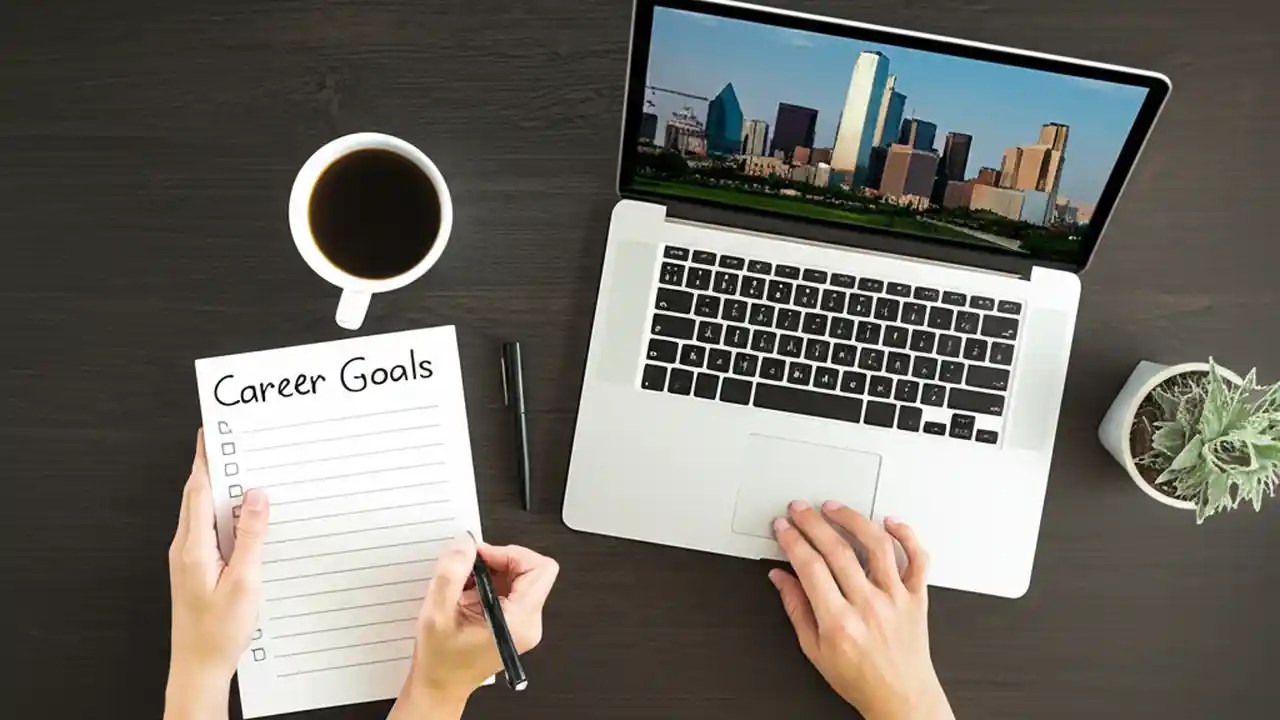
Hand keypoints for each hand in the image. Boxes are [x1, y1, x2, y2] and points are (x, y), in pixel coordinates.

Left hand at [165, 429, 269, 719]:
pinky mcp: (195, 569)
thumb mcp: (244, 581)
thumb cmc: (219, 632)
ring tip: (244, 473)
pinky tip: (243, 518)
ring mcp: (188, 558)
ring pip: (202, 512)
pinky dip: (223, 514)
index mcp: (193, 547)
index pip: (197, 489)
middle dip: (214, 466)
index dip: (205, 458)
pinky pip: (208, 530)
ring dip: (220, 490)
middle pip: (198, 495)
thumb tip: (256, 496)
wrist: (198, 666)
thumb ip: (251, 536)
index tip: (211, 433)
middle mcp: (185, 548)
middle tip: (234, 444)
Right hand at [389, 537, 558, 719]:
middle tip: (469, 566)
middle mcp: (528, 623)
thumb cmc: (441, 661)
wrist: (440, 687)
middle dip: (498, 561)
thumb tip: (466, 544)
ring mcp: (524, 623)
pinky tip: (467, 593)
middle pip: (531, 569)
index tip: (483, 556)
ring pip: (520, 576)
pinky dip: (489, 582)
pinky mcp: (515, 622)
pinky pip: (511, 588)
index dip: (511, 554)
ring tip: (464, 583)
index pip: (540, 568)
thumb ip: (451, 574)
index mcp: (518, 622)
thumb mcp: (437, 613)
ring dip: (491, 571)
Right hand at [770, 501, 952, 719]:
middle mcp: (869, 606)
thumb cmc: (860, 678)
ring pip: (877, 545)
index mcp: (840, 622)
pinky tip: (889, 521)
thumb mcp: (814, 650)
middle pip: (838, 550)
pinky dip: (907, 535)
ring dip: (853, 519)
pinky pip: (918, 559)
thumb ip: (796, 609)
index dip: (793, 541)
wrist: (901, 697)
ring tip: (834, 508)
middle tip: (800, 510)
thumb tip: (780, 577)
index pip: (810, 567)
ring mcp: (896, 598)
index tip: (783, 528)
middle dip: (813, 523)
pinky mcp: (917, 597)